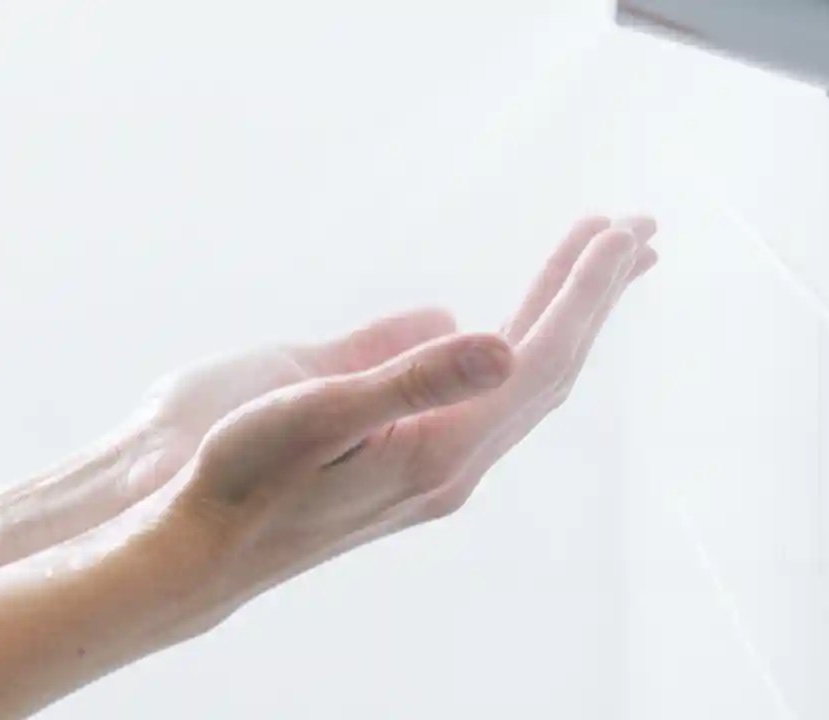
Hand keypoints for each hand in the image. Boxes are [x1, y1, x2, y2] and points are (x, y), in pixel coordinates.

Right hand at [135, 216, 657, 630]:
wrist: (193, 549)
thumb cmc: (240, 480)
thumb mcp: (317, 416)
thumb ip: (409, 380)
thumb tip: (503, 345)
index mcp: (440, 450)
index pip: (538, 356)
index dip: (582, 292)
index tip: (620, 232)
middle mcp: (452, 461)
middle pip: (548, 367)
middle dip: (593, 296)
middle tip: (636, 232)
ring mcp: (428, 462)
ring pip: (519, 383)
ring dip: (561, 318)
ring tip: (595, 265)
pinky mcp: (399, 456)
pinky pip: (476, 396)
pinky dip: (509, 349)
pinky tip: (508, 329)